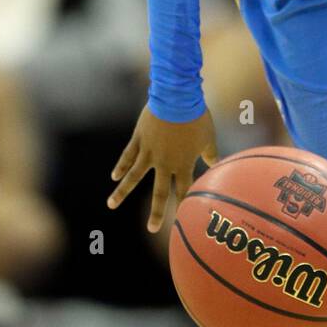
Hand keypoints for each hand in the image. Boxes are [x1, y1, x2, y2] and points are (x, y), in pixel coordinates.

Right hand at [107, 105, 218, 232]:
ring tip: (111, 205)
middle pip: (159, 192)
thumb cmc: (197, 117)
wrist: (177, 98)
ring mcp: (149, 152)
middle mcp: (164, 163)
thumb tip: (216, 164)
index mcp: (183, 163)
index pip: (184, 189)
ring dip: (121, 192)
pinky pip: (127, 156)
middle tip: (152, 229)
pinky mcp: (139, 139)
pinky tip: (114, 176)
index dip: (184, 204)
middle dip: (156, 212)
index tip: (183, 220)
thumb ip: (210, 153)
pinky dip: (121, 166)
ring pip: (133, 177)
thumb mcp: (208, 137)